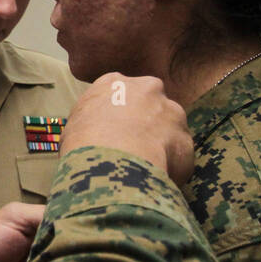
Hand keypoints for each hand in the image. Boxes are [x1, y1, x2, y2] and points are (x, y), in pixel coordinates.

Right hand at [61, 73, 193, 186]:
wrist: (110, 162)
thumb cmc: (82, 145)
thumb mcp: (73, 126)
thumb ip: (92, 121)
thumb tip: (94, 133)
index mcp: (115, 82)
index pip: (121, 91)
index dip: (118, 114)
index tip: (113, 131)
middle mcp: (148, 88)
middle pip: (151, 104)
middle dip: (146, 123)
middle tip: (132, 148)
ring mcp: (172, 112)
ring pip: (170, 128)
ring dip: (161, 145)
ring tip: (142, 169)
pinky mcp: (187, 138)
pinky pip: (179, 155)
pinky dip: (171, 167)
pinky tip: (153, 178)